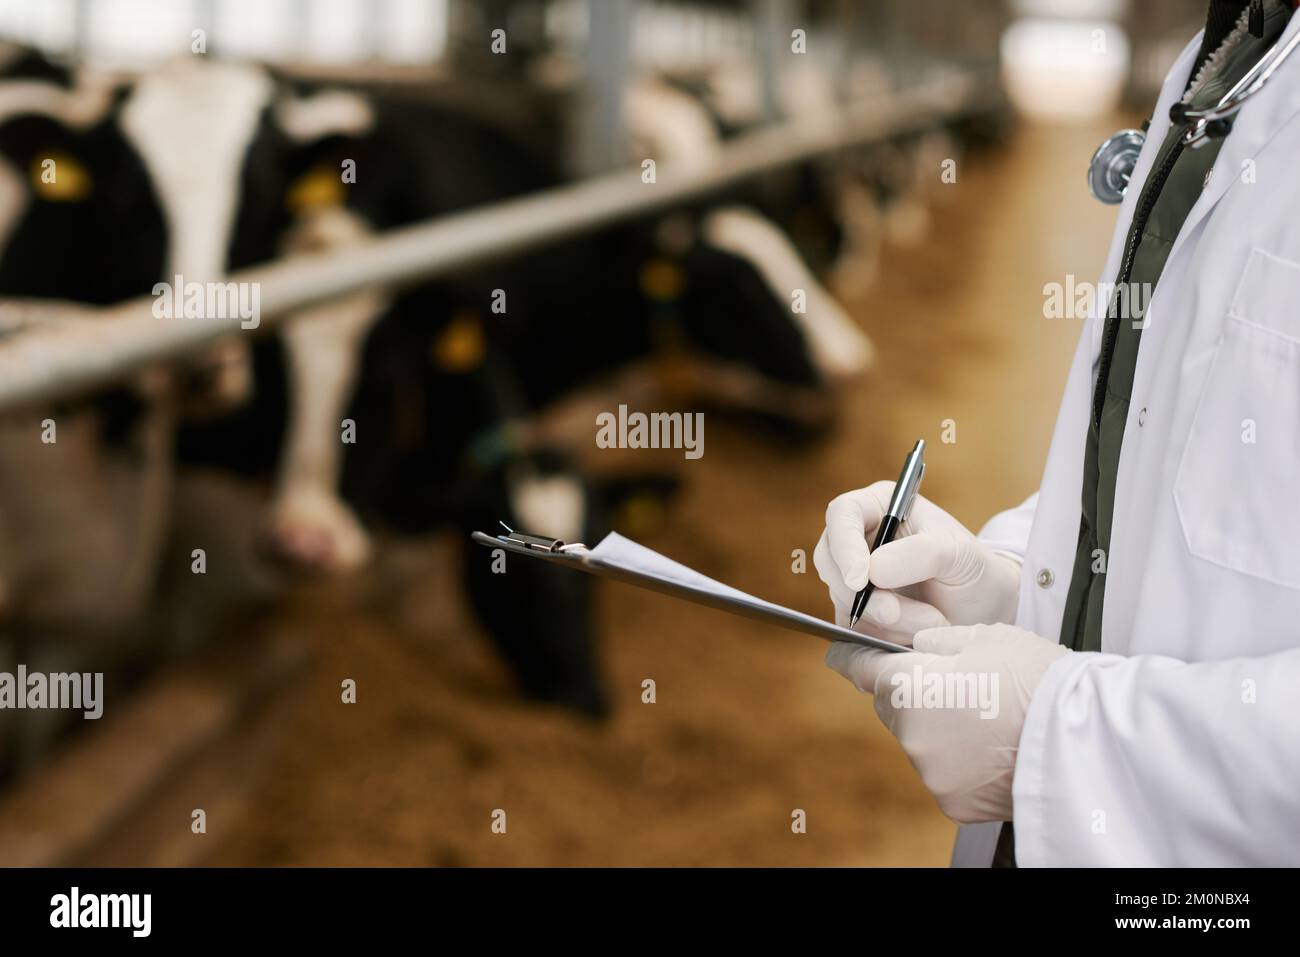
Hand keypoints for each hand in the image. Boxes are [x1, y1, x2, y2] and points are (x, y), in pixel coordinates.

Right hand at [813, 482, 1020, 645]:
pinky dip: (885, 635)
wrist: (983, 609)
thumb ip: (920, 554)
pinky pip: (854, 627)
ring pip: (843, 599)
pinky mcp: (856, 612)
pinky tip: (917, 633)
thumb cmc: (972, 568)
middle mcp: (859, 539)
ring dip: (885, 619)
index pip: (843, 514)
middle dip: (861, 594)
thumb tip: (872, 570)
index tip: (861, 580)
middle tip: (894, 613)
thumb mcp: (958, 553)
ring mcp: (854, 578)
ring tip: (931, 620)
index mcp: (880, 507)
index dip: (844, 545)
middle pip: (830, 560)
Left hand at [826, 623, 1070, 822]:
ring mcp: (931, 773)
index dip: (849, 657)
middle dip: (910, 693)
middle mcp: (910, 735)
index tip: (840, 652)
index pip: (859, 669)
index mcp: (910, 687)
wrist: (1087, 739)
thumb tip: (917, 648)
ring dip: (937, 727)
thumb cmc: (1037, 678)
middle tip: (952, 682)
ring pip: (918, 740)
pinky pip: (942, 771)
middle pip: (891, 706)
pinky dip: (958, 759)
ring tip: (985, 716)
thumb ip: (937, 642)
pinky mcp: (953, 802)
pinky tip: (992, 746)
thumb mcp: (985, 637)